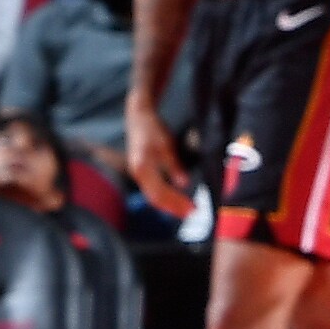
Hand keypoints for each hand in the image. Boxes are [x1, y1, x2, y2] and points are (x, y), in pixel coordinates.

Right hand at [125, 98, 191, 220]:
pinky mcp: (141, 172)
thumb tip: (184, 184)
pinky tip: (175, 197)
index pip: (159, 193)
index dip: (175, 203)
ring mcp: (138, 173)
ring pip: (153, 196)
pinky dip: (165, 196)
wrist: (138, 116)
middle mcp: (137, 173)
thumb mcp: (166, 145)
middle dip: (174, 207)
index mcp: (142, 168)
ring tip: (186, 208)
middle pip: (155, 198)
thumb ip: (174, 166)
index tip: (191, 208)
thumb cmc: (152, 128)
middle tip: (192, 212)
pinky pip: (152, 189)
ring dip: (170, 203)